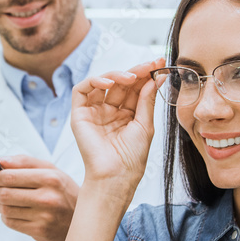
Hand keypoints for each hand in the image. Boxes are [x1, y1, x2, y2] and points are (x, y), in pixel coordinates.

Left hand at [0, 155, 79, 240]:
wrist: (83, 219)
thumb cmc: (64, 192)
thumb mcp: (51, 170)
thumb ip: (25, 162)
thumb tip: (1, 161)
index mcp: (50, 178)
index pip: (11, 176)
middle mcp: (48, 198)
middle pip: (5, 194)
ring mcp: (44, 217)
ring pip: (5, 209)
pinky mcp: (39, 231)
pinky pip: (11, 222)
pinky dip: (5, 215)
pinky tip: (11, 210)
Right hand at [70, 57, 163, 189]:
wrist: (116, 176)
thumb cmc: (132, 158)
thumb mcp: (145, 125)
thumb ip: (147, 100)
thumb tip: (155, 78)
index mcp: (126, 115)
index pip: (135, 88)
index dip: (146, 75)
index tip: (160, 64)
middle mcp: (109, 111)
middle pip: (121, 83)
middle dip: (136, 71)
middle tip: (150, 65)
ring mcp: (94, 112)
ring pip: (102, 82)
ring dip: (117, 75)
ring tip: (131, 76)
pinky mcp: (79, 114)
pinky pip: (82, 90)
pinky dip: (94, 81)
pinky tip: (109, 83)